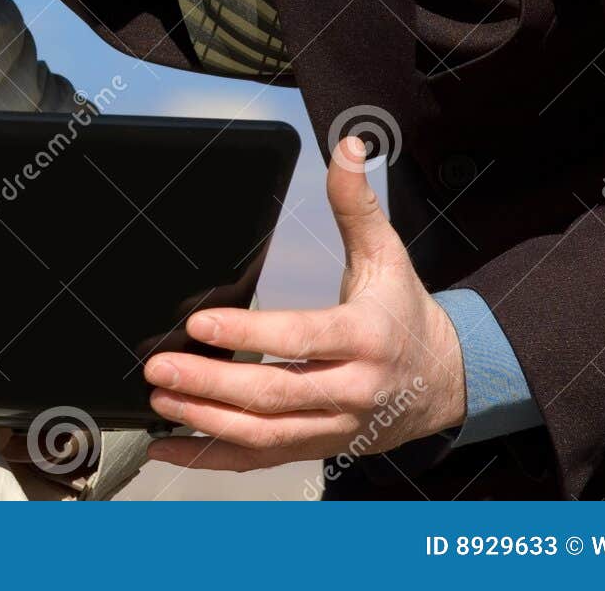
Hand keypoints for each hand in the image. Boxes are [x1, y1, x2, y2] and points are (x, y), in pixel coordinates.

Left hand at [143, 136, 467, 471]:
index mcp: (366, 337)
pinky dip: (214, 457)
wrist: (445, 380)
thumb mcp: (387, 254)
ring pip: (266, 435)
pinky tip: (171, 446)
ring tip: (160, 400)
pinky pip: (263, 459)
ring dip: (206, 422)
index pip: (302, 338)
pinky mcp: (317, 445)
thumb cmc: (404, 312)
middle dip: (211, 384)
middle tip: (160, 368)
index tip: (200, 322)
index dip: (250, 334)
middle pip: (275, 394)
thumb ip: (356, 204)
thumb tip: (347, 146)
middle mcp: (352, 389)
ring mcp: (334, 425)